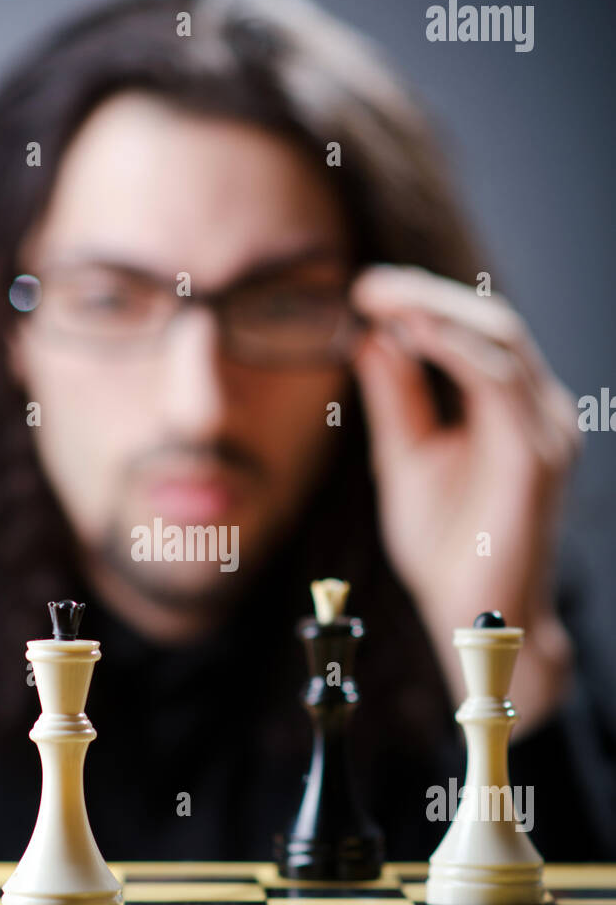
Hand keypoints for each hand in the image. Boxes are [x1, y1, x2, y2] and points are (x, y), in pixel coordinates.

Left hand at [350, 265, 580, 732]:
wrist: (474, 620)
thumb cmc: (445, 547)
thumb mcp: (404, 460)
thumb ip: (395, 401)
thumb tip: (370, 337)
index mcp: (508, 408)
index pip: (473, 331)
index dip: (422, 302)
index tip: (362, 289)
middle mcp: (536, 410)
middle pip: (491, 322)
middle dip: (426, 295)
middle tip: (366, 284)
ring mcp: (543, 431)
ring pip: (500, 339)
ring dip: (436, 310)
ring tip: (380, 296)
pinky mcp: (536, 458)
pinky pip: (499, 383)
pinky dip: (455, 350)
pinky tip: (412, 333)